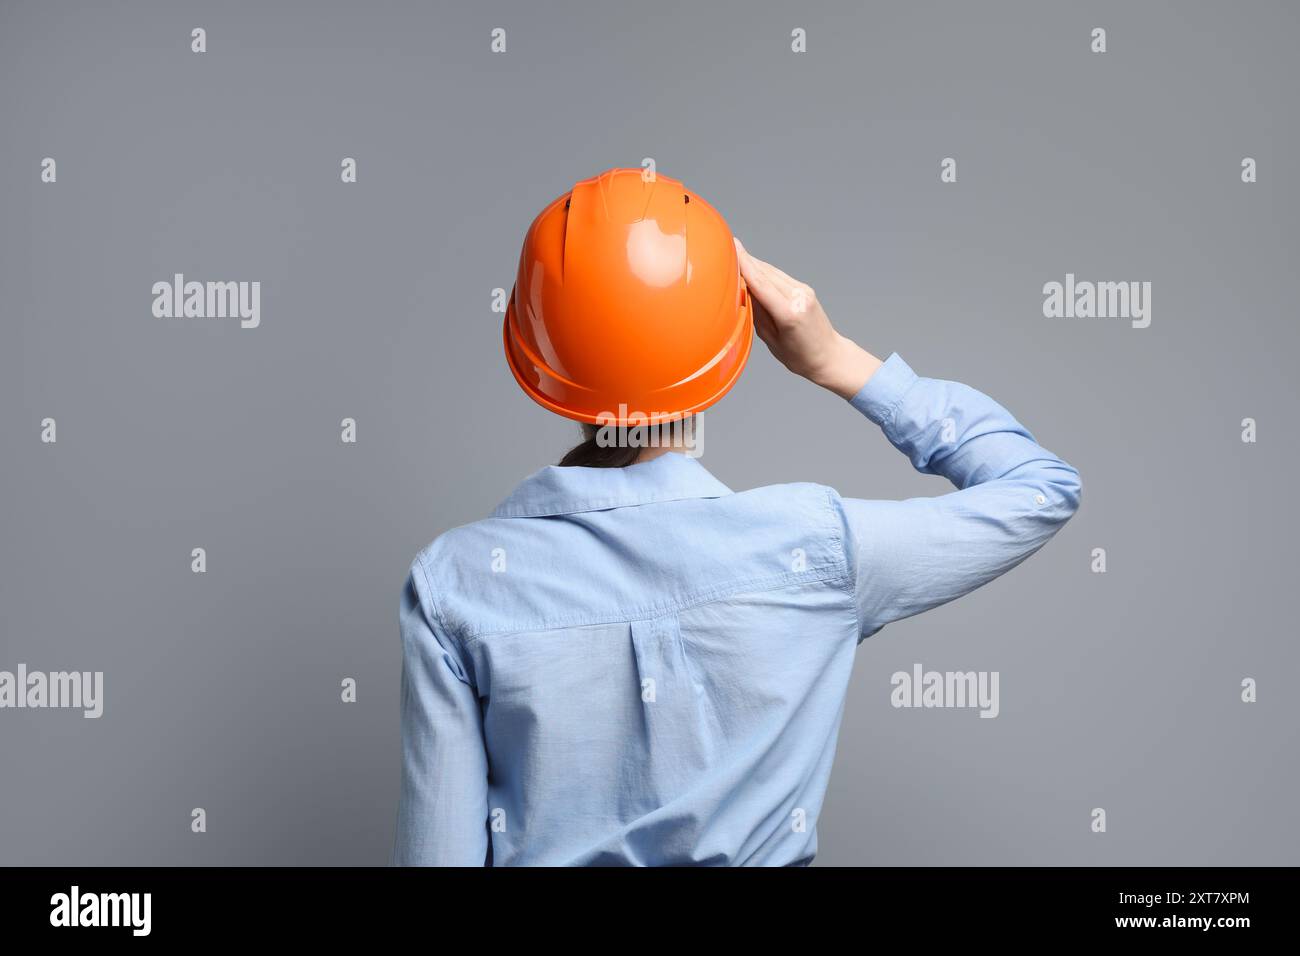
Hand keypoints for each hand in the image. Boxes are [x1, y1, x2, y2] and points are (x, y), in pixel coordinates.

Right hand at [735, 239, 881, 398]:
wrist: (830, 356)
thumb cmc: (800, 357)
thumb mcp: (772, 340)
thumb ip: (757, 314)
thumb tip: (742, 292)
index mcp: (789, 314)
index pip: (761, 283)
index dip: (745, 264)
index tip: (733, 247)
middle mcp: (798, 297)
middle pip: (765, 273)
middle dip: (745, 261)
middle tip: (725, 251)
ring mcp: (803, 291)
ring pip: (772, 272)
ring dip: (753, 265)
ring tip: (734, 258)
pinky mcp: (804, 289)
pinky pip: (779, 276)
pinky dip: (763, 272)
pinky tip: (752, 271)